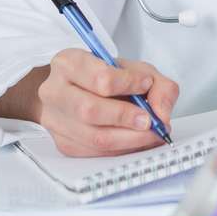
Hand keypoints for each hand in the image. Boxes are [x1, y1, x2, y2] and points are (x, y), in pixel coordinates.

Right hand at [36, 48, 177, 156]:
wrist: (79, 90)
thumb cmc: (105, 77)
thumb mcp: (133, 69)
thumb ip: (157, 84)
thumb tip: (161, 112)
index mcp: (69, 63)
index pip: (98, 77)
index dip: (127, 84)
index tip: (146, 85)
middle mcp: (55, 91)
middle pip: (90, 110)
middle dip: (126, 117)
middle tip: (150, 120)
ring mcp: (55, 120)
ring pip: (93, 137)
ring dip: (129, 139)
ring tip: (150, 133)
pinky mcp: (63, 143)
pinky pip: (95, 152)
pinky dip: (122, 149)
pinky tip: (135, 141)